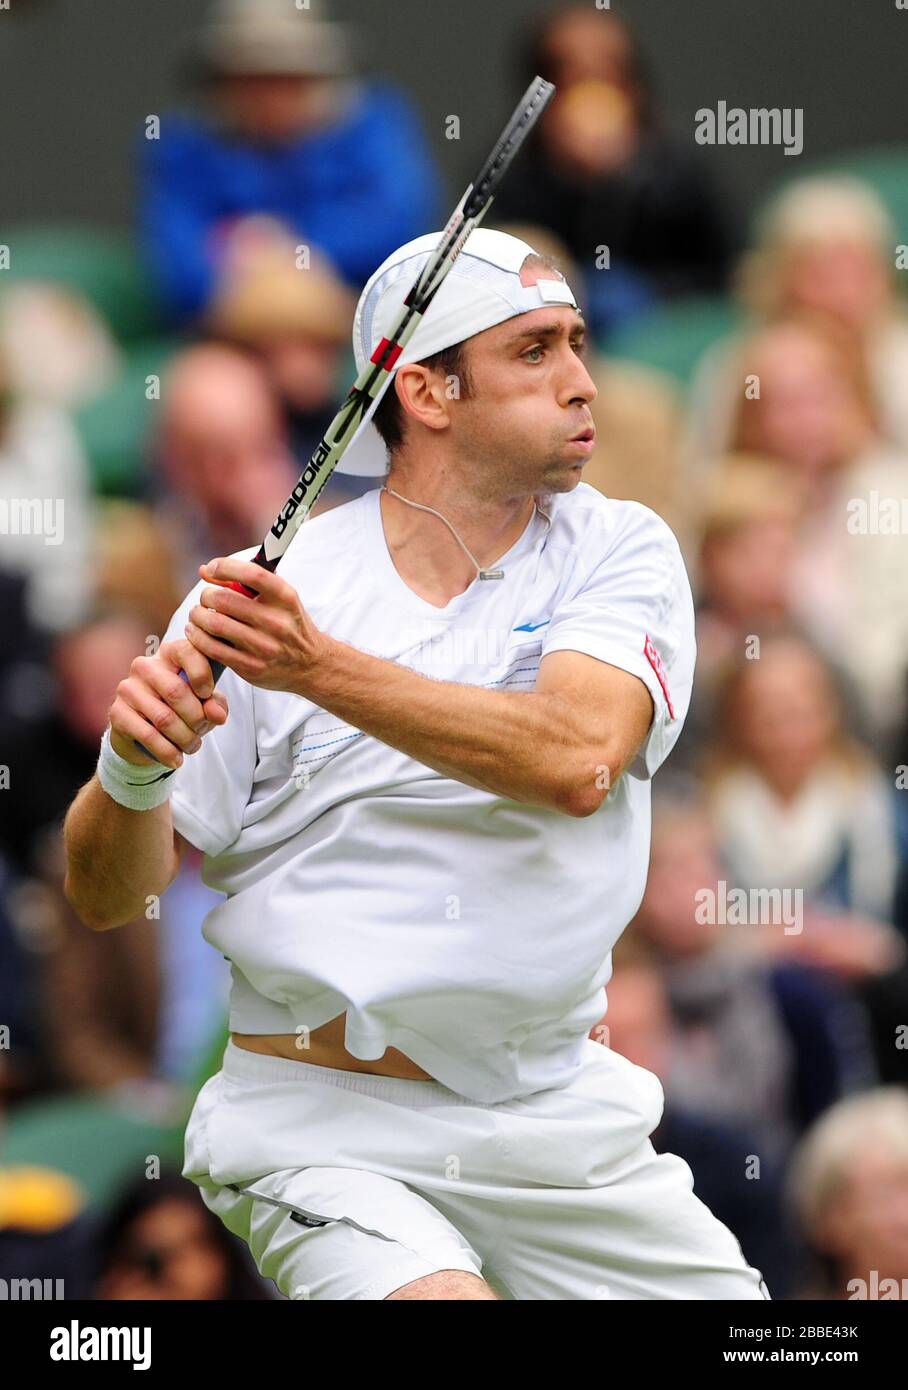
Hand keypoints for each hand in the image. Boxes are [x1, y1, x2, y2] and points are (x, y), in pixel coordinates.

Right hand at [108, 638, 228, 769]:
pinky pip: (148, 735)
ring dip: (184, 738)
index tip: (207, 694)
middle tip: (202, 730)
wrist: (145, 735)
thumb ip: (215, 705)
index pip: (186, 650)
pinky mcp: (117, 713)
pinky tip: (177, 759)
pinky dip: (167, 751)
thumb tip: (217, 714)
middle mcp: (144, 666)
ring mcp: (127, 688)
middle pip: (176, 691)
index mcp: (168, 654)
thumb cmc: (181, 710)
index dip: (202, 674)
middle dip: (196, 718)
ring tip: (193, 746)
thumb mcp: (204, 705)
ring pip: (164, 718)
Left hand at [185, 556, 326, 693]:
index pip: (252, 574)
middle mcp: (276, 622)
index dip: (225, 567)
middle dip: (206, 595)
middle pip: (224, 599)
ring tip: (198, 615)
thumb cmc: (288, 624)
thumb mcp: (279, 598)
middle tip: (206, 598)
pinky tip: (196, 632)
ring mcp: (264, 646)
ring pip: (214, 624)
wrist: (310, 664)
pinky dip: (198, 637)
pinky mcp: (251, 667)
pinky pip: (213, 649)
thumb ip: (245, 581)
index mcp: (285, 598)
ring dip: (197, 616)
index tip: (213, 569)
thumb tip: (204, 570)